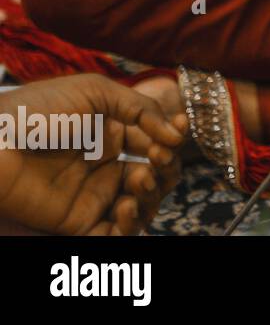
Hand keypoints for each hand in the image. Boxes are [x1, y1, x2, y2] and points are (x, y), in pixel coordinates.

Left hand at [0, 74, 185, 234]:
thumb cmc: (36, 110)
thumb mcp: (94, 91)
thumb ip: (140, 108)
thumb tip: (177, 136)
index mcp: (111, 133)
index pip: (155, 141)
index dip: (171, 138)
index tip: (178, 132)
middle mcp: (107, 165)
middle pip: (157, 174)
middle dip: (166, 168)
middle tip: (157, 159)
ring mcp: (94, 194)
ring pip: (143, 204)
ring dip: (152, 196)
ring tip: (138, 182)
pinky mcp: (78, 220)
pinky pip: (115, 232)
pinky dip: (130, 227)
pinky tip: (126, 207)